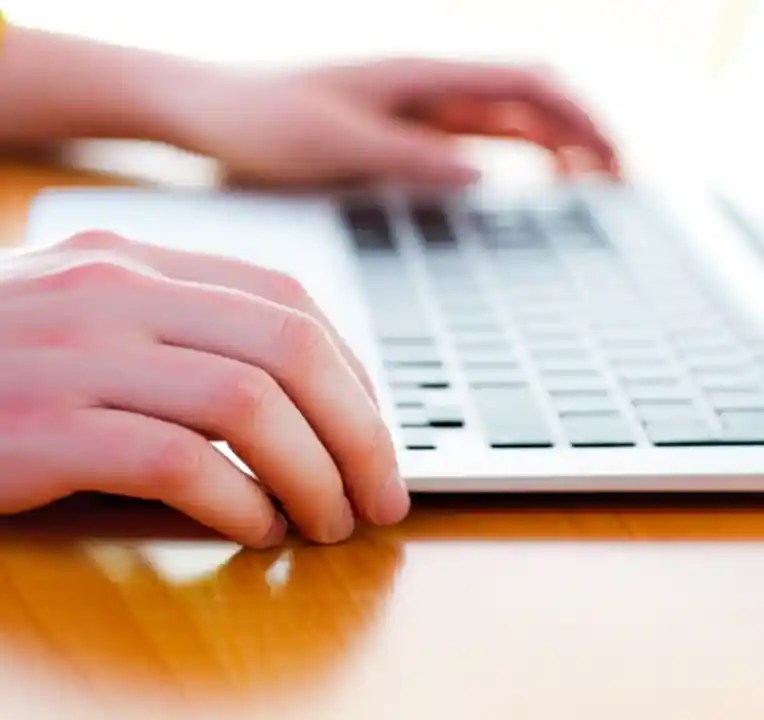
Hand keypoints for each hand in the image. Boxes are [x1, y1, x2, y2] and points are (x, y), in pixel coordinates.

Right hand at [0, 231, 407, 545]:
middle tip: (382, 495)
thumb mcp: (77, 320)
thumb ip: (172, 331)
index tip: (374, 429)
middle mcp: (110, 290)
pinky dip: (239, 504)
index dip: (354, 370)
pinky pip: (180, 463)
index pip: (287, 297)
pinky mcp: (40, 429)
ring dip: (315, 473)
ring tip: (330, 522)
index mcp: (128, 258)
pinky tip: (254, 531)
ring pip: (252, 402)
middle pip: (291, 347)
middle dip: (361, 430)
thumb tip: (296, 393)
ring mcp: (73, 355)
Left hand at [171, 58, 620, 186]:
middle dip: (585, 132)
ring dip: (558, 145)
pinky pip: (479, 138)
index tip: (613, 158)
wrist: (202, 108)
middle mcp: (431, 83)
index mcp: (422, 74)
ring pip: (513, 117)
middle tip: (620, 181)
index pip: (528, 81)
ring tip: (595, 186)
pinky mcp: (407, 129)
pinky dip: (518, 157)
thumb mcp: (337, 144)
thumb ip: (413, 159)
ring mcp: (422, 105)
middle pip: (533, 97)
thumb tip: (485, 177)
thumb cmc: (257, 118)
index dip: (581, 116)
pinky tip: (531, 185)